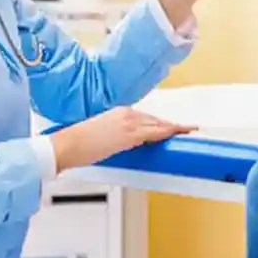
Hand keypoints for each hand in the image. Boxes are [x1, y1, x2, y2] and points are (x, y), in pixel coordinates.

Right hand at [50, 107, 195, 171]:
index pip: (147, 118)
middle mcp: (126, 114)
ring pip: (159, 125)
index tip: (172, 127)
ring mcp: (129, 123)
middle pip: (155, 120)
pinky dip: (170, 131)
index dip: (161, 123)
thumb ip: (116, 136)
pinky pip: (156, 132)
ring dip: (174, 128)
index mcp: (118, 112)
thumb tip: (125, 145)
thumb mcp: (101, 135)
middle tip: (187, 129)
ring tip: (189, 130)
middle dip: (170, 126)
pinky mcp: (130, 134)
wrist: (67, 144)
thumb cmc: (78, 143)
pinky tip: (180, 133)